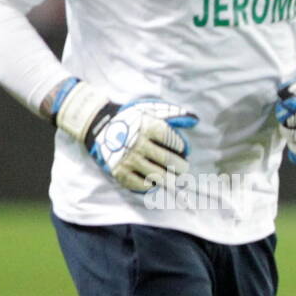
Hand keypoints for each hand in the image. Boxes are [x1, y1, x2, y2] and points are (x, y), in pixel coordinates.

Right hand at [50, 77, 197, 192]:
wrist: (101, 127)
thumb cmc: (131, 118)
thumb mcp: (150, 110)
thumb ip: (173, 114)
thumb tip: (194, 121)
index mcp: (148, 127)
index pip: (174, 142)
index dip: (182, 148)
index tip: (183, 150)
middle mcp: (138, 144)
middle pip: (169, 161)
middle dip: (181, 166)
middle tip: (183, 168)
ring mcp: (129, 160)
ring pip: (158, 176)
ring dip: (170, 179)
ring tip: (174, 178)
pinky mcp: (120, 173)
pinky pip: (142, 185)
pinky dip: (152, 185)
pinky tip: (155, 180)